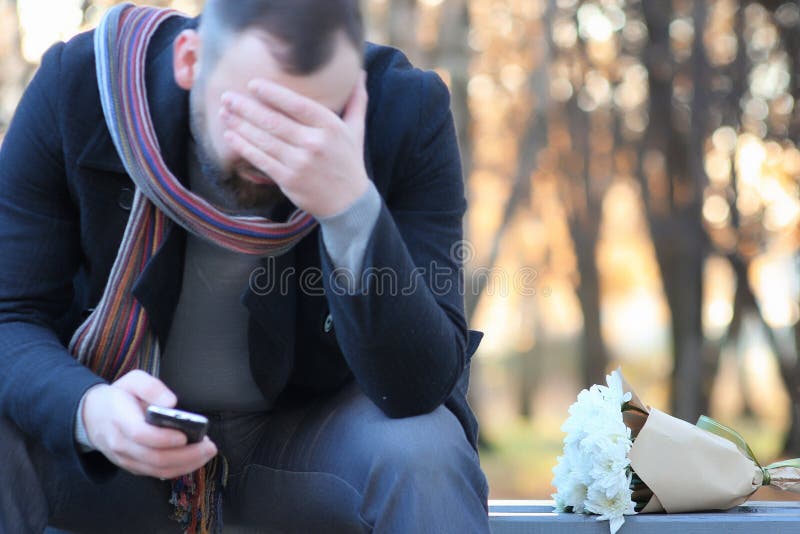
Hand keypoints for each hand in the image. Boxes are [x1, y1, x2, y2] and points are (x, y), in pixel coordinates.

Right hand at [81, 370, 216, 478]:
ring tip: (207, 451)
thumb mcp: (133, 381)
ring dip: (187, 464)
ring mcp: (126, 459)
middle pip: (155, 458)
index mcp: (120, 420)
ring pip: (158, 470)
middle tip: (209, 446)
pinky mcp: (134, 467)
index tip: (185, 435)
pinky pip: (158, 473)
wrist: (93, 417)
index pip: (142, 435)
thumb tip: (171, 402)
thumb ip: (151, 387)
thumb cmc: (118, 396)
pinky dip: (179, 469)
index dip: (164, 438)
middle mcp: (121, 444)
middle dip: (186, 454)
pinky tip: (196, 458)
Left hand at [220, 72, 369, 217]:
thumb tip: (360, 73)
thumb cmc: (349, 162)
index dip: (272, 93)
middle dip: (246, 107)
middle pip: (274, 121)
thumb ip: (356, 100)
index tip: (252, 84)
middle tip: (227, 97)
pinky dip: (243, 147)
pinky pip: (261, 160)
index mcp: (330, 126)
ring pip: (263, 140)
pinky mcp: (288, 180)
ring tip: (224, 113)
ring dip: (240, 125)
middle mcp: (314, 143)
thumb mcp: (357, 130)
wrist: (349, 202)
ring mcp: (300, 163)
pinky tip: (230, 136)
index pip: (297, 105)